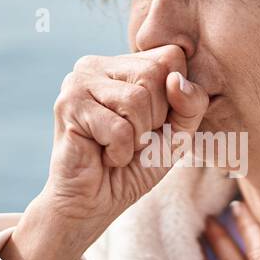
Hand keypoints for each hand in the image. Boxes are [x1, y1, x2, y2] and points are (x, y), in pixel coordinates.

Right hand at [2, 45, 209, 259]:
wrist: (94, 203)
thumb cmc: (134, 166)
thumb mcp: (177, 133)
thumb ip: (191, 103)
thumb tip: (176, 79)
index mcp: (124, 64)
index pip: (172, 55)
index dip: (175, 98)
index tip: (153, 123)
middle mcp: (98, 64)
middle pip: (156, 73)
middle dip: (155, 118)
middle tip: (133, 139)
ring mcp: (79, 81)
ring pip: (137, 99)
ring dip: (137, 138)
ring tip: (118, 148)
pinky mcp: (68, 105)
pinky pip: (118, 128)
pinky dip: (120, 152)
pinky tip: (104, 156)